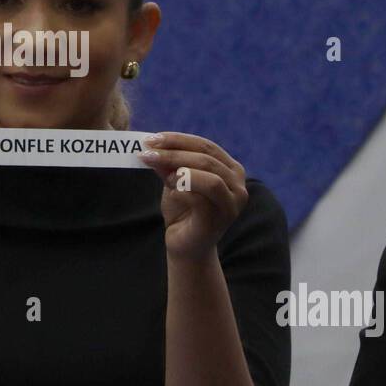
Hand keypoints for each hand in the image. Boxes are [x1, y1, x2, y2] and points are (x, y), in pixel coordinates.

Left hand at [138, 132, 248, 262]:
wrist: (184, 246)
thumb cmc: (182, 211)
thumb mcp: (174, 180)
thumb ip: (169, 163)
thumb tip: (153, 144)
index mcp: (231, 170)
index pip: (205, 146)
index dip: (178, 140)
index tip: (151, 139)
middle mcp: (238, 185)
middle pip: (206, 158)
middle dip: (173, 152)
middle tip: (147, 152)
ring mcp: (233, 203)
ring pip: (210, 175)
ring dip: (180, 168)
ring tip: (162, 174)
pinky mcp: (221, 218)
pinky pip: (203, 196)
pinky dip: (183, 188)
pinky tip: (172, 190)